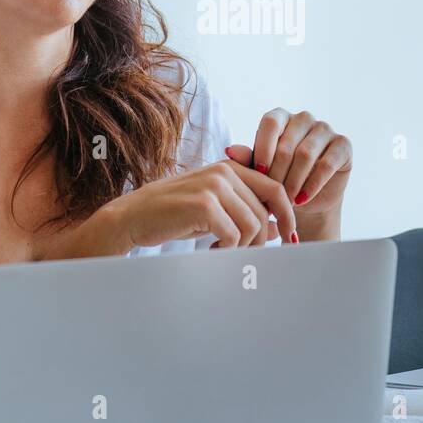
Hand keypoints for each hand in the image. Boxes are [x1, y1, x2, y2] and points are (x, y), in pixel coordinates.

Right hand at [77, 158, 297, 254]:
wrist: (132, 217)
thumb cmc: (174, 215)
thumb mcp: (214, 210)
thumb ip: (244, 213)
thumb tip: (279, 229)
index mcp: (230, 167)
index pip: (275, 189)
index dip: (287, 215)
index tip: (289, 239)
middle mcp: (224, 171)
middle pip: (265, 212)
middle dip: (261, 240)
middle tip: (246, 255)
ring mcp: (213, 186)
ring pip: (252, 226)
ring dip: (242, 247)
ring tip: (222, 251)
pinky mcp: (204, 205)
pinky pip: (234, 236)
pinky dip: (228, 250)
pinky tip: (212, 251)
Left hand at [226, 108, 351, 240]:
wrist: (305, 201)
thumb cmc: (277, 181)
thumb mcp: (258, 172)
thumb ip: (246, 160)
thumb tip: (230, 150)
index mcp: (280, 117)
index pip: (271, 122)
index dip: (263, 148)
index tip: (258, 174)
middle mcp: (304, 118)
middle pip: (288, 143)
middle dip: (277, 174)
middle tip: (271, 196)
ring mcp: (325, 129)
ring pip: (306, 154)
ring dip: (294, 182)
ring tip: (286, 202)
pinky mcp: (343, 145)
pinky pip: (327, 164)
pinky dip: (312, 184)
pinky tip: (302, 199)